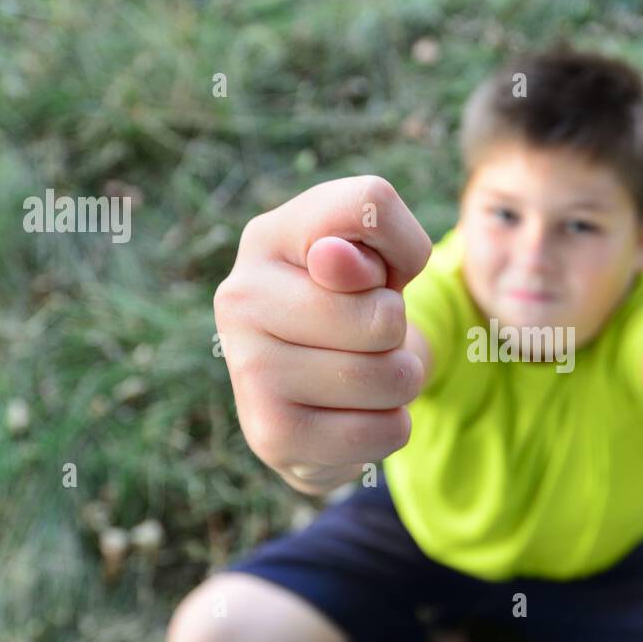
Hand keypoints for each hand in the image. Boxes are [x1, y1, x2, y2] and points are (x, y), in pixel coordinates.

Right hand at [213, 175, 431, 492]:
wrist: (319, 395)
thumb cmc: (358, 306)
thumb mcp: (383, 256)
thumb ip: (380, 234)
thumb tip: (334, 259)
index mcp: (270, 235)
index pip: (368, 206)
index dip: (401, 246)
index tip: (377, 272)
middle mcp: (241, 295)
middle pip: (384, 316)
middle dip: (399, 331)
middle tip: (368, 334)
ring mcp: (248, 368)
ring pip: (389, 377)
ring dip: (400, 381)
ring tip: (364, 372)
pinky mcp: (269, 435)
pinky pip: (382, 431)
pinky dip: (389, 426)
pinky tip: (354, 414)